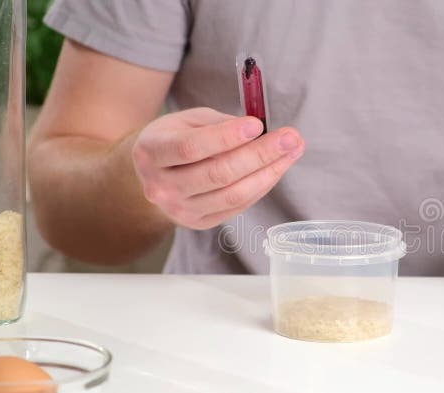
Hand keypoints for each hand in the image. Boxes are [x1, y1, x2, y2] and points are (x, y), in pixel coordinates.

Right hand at [131, 107, 303, 229]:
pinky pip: (238, 206)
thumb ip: (219, 124)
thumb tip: (258, 131)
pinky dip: (262, 185)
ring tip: (292, 151)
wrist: (154, 174)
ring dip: (269, 172)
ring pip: (232, 195)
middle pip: (217, 174)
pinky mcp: (200, 222)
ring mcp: (180, 210)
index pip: (191, 147)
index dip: (226, 137)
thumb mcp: (187, 120)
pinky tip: (277, 167)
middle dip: (259, 154)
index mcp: (151, 151)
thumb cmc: (175, 139)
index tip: (257, 125)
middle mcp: (161, 186)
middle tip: (291, 138)